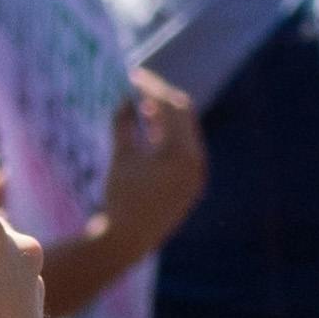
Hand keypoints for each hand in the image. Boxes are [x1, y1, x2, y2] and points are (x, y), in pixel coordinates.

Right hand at [94, 68, 206, 269]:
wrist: (128, 241)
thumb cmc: (121, 197)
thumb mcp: (122, 156)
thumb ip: (124, 124)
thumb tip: (124, 99)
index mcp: (181, 153)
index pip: (172, 106)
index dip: (152, 87)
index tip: (133, 77)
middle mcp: (196, 162)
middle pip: (184, 115)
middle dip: (161, 98)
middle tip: (139, 87)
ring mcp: (196, 174)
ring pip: (185, 132)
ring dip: (165, 117)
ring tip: (142, 108)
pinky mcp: (191, 184)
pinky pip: (184, 150)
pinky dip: (168, 136)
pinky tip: (150, 131)